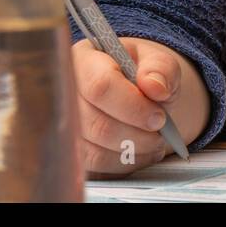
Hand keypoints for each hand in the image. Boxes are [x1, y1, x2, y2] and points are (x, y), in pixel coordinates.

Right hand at [71, 37, 209, 178]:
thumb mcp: (159, 61)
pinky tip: (140, 153)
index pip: (100, 86)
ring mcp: (64, 123)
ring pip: (94, 152)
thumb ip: (161, 69)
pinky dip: (123, 165)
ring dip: (131, 153)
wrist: (137, 91)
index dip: (132, 106)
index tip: (159, 117)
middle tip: (159, 133)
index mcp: (85, 58)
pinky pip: (95, 168)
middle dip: (136, 135)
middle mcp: (65, 90)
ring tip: (154, 143)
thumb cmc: (143, 73)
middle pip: (95, 124)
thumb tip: (155, 87)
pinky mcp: (70, 149)